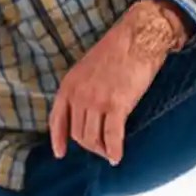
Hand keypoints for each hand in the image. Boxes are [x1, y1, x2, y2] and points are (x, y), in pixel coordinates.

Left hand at [48, 0, 189, 164]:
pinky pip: (112, 137)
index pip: (57, 120)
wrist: (138, 37)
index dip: (57, 139)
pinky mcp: (116, 105)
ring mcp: (96, 101)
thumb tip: (85, 113)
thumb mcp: (86, 69)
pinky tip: (117, 157)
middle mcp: (78, 95)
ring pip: (92, 138)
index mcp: (69, 85)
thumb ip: (81, 90)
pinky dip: (114, 150)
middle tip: (99, 148)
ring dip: (101, 150)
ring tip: (109, 153)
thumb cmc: (116, 50)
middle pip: (77, 133)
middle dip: (88, 145)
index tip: (60, 153)